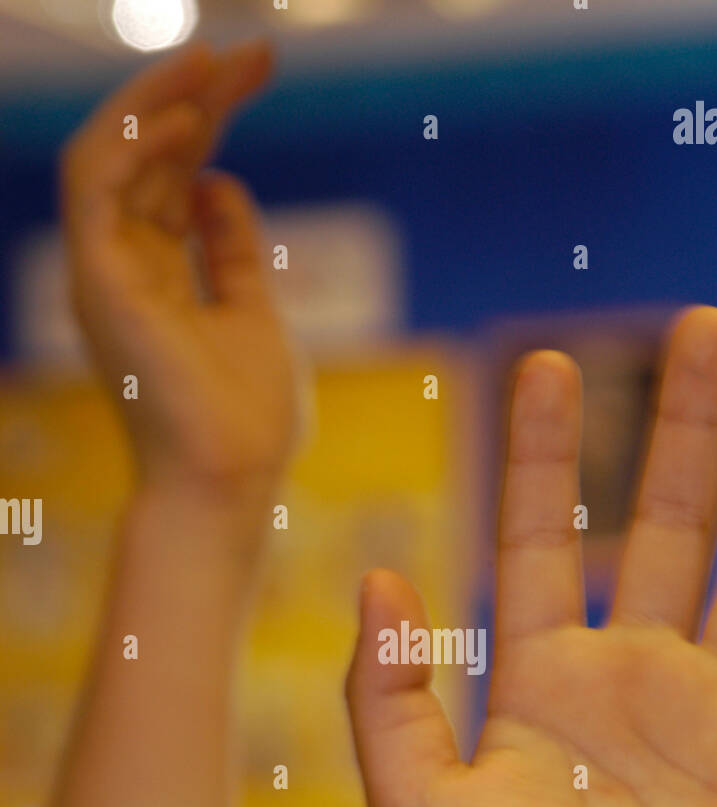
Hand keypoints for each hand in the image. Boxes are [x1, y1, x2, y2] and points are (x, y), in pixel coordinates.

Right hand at [61, 41, 300, 505]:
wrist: (231, 483)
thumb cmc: (247, 420)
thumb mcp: (252, 311)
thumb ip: (231, 248)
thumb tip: (220, 182)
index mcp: (157, 275)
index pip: (172, 170)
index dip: (211, 113)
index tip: (259, 69)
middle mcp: (122, 267)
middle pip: (145, 152)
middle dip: (195, 92)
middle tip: (253, 53)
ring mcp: (104, 274)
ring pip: (107, 153)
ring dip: (158, 99)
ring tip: (216, 65)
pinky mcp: (98, 283)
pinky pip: (97, 187)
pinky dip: (135, 141)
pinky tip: (190, 116)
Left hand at [347, 306, 716, 806]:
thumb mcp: (412, 806)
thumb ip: (388, 692)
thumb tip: (377, 572)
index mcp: (541, 677)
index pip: (542, 535)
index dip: (544, 451)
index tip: (548, 360)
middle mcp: (632, 678)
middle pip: (661, 525)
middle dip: (681, 425)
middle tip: (704, 324)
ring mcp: (713, 715)